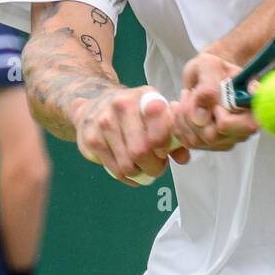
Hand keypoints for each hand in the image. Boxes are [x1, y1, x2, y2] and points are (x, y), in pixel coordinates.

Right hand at [73, 86, 190, 186]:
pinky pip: (115, 170)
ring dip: (140, 173)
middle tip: (156, 167)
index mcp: (145, 97)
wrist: (94, 103)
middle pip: (141, 151)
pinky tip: (131, 172)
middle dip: (153, 166)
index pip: (160, 125)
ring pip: (127, 164)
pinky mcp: (91, 139)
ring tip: (143, 167)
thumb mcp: (155, 114)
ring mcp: (104, 122)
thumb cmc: (133, 113)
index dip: (164, 144)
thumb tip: (183, 158)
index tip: (163, 151)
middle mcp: (122, 105)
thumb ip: (173, 135)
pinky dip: (127, 177)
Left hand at [173, 51, 260, 151]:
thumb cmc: (213, 69)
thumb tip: (202, 117)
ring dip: (183, 117)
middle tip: (190, 93)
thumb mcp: (209, 66)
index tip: (212, 96)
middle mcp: (244, 128)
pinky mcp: (212, 144)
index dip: (220, 115)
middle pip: (212, 136)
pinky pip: (189, 142)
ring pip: (197, 141)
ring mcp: (229, 138)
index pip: (242, 126)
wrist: (208, 75)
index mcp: (253, 108)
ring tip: (186, 97)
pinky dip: (179, 124)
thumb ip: (208, 87)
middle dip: (193, 114)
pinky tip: (181, 109)